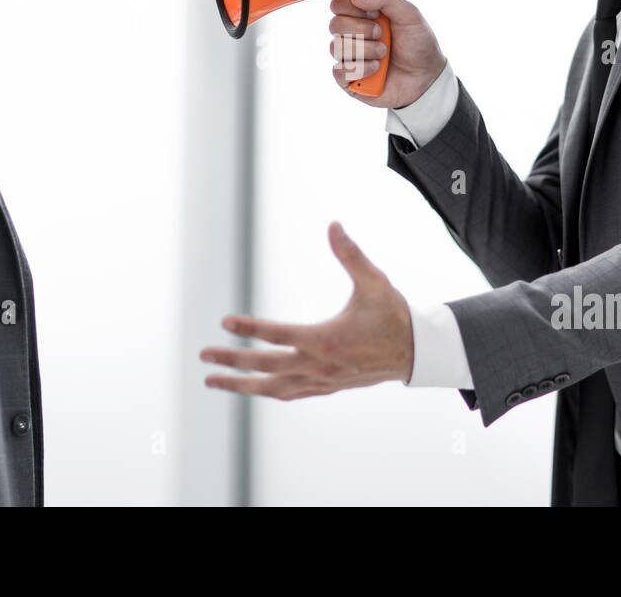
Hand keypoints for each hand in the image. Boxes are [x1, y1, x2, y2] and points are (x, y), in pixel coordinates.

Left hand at [200, 222, 414, 398]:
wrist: (416, 352)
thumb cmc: (393, 315)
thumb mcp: (374, 281)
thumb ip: (351, 254)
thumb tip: (333, 225)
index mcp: (325, 339)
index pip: (276, 335)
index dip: (248, 328)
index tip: (225, 322)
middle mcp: (318, 365)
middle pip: (265, 366)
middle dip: (231, 362)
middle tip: (203, 356)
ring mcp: (321, 381)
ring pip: (272, 388)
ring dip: (241, 386)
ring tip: (214, 382)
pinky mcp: (326, 387)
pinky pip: (289, 394)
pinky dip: (267, 392)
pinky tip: (253, 389)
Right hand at [328, 0, 444, 108]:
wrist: (427, 77)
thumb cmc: (418, 45)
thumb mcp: (409, 14)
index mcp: (363, 15)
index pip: (339, 4)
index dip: (352, 7)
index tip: (374, 13)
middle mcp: (353, 34)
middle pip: (335, 24)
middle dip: (360, 29)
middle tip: (380, 33)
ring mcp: (349, 57)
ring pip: (336, 47)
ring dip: (364, 50)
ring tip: (383, 53)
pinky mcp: (349, 79)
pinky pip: (339, 71)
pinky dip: (361, 69)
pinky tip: (377, 69)